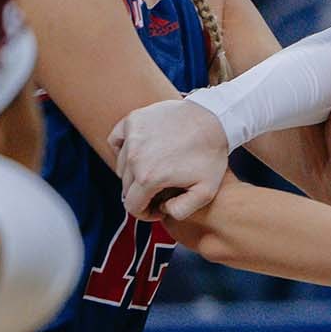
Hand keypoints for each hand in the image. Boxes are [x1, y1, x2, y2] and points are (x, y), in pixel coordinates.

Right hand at [112, 97, 229, 220]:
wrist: (214, 118)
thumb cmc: (210, 154)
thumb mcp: (205, 192)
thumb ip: (181, 210)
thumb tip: (161, 209)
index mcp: (149, 177)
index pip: (132, 206)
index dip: (145, 213)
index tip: (158, 207)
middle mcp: (135, 157)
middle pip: (126, 187)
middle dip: (142, 193)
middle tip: (161, 189)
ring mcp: (132, 136)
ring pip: (121, 165)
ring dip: (135, 172)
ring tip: (156, 170)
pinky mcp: (133, 120)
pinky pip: (116, 141)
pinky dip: (123, 149)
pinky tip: (140, 152)